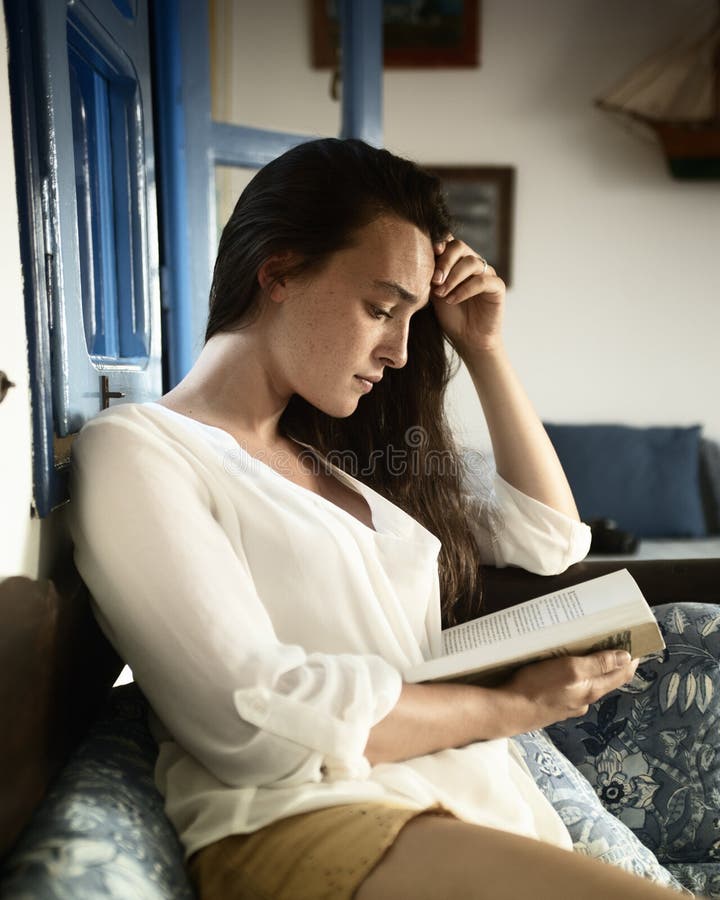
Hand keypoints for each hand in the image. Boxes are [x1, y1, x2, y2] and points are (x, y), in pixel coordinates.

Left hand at [430, 236, 506, 352]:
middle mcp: (474, 263)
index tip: (431, 253)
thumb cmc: (451, 316)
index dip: (439, 243)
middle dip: (444, 261)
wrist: (468, 339)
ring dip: (453, 277)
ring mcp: (487, 273)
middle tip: (434, 280)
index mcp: (457, 261)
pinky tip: (453, 300)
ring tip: (442, 294)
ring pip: (471, 262)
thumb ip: (432, 275)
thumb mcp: (435, 293)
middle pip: (459, 247)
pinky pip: (482, 280)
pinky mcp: (497, 287)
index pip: (449, 242)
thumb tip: (421, 258)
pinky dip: (465, 289)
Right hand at [498, 650, 639, 731]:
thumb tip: (626, 658)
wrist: (509, 711)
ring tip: (588, 652)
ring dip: (593, 670)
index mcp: (592, 689)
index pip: (621, 674)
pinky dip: (575, 678)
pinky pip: (571, 689)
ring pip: (588, 685)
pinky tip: (563, 672)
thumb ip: (598, 664)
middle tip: (613, 642)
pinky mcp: (553, 706)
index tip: (635, 642)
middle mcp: (585, 700)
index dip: (631, 659)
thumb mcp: (570, 669)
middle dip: (614, 663)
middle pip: (606, 680)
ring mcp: (569, 705)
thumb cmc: (539, 687)